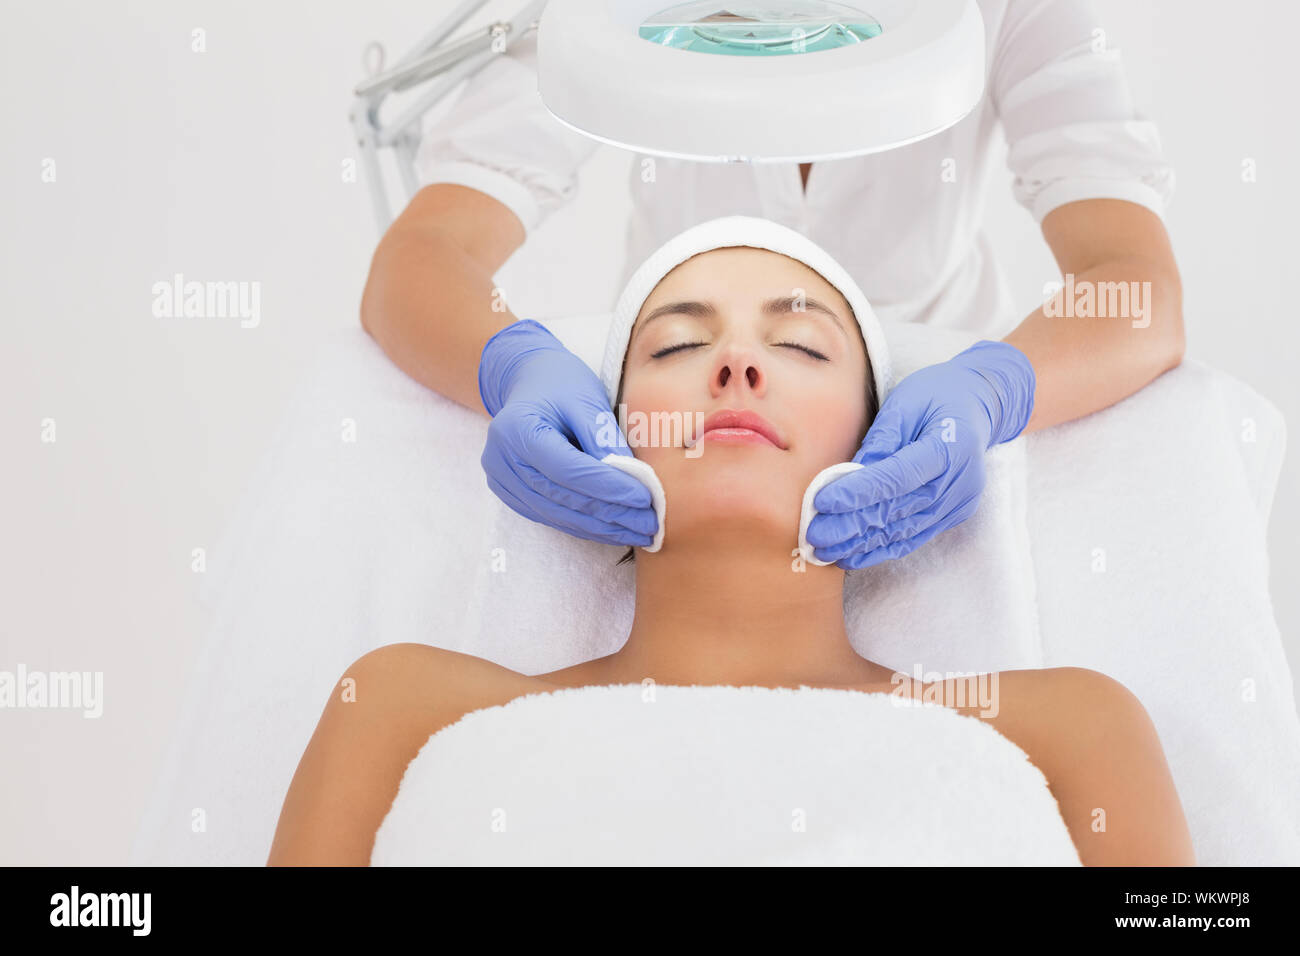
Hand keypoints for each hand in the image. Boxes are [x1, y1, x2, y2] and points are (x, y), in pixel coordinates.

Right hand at [478, 319, 657, 545]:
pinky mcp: (512, 494)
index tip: (645, 498)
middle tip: (651, 524)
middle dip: (612, 514)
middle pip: (565, 498)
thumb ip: (604, 437)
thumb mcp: (585, 398)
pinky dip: (585, 525)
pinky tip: (614, 529)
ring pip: (560, 515)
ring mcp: (504, 482)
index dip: (609, 488)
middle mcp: (503, 461)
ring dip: (602, 528)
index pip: (569, 470)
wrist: (525, 382)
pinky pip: (552, 516)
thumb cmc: (558, 383)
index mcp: (518, 431)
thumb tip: (632, 479)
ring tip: (639, 532)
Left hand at [804, 340, 1034, 569]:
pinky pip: (914, 537)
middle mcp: (957, 482)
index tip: (822, 502)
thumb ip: (880, 441)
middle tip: (813, 536)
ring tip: (825, 551)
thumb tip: (847, 475)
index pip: (895, 477)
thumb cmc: (938, 395)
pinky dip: (882, 549)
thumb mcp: (906, 403)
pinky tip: (854, 556)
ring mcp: (957, 502)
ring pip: (902, 530)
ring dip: (861, 544)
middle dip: (850, 526)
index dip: (857, 492)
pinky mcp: (953, 514)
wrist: (980, 404)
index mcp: (948, 447)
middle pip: (896, 510)